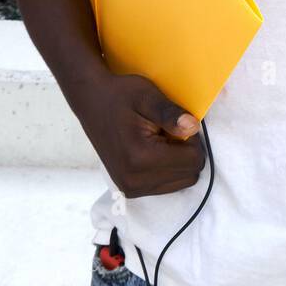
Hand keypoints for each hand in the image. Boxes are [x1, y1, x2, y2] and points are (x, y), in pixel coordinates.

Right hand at [77, 71, 205, 197]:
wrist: (90, 101)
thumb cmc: (120, 95)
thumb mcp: (147, 96)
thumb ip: (171, 114)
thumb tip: (194, 127)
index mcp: (140, 158)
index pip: (193, 160)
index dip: (192, 138)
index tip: (175, 124)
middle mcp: (134, 181)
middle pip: (189, 174)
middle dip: (186, 152)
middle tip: (166, 131)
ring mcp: (130, 189)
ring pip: (181, 182)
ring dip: (177, 161)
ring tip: (158, 141)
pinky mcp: (129, 190)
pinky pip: (166, 186)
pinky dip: (167, 168)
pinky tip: (152, 151)